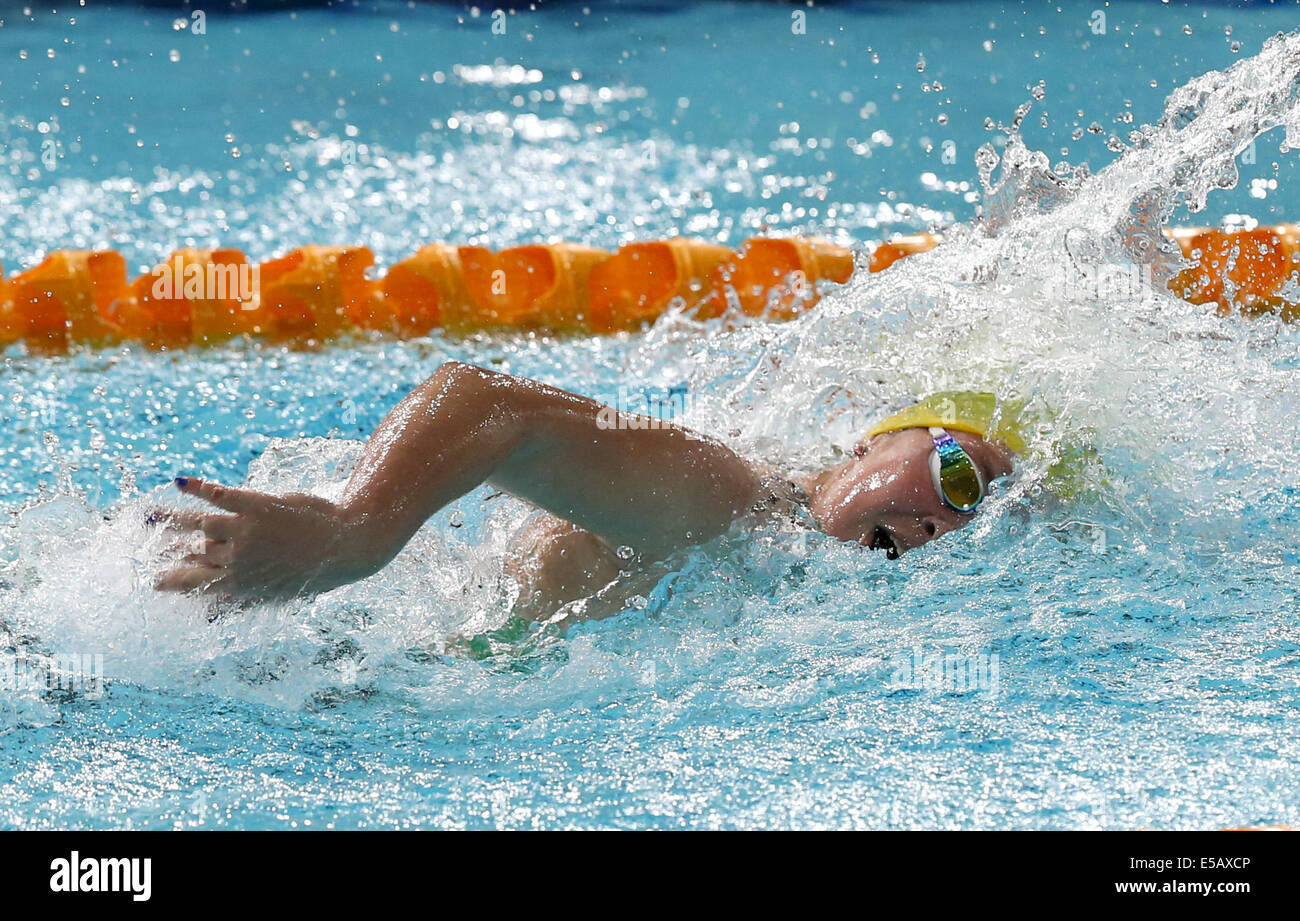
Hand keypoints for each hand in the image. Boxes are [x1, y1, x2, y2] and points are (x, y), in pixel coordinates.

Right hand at [150, 477, 376, 600]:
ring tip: (150, 515)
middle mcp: (238, 559)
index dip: (172, 581)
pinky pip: (221, 496)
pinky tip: (180, 482)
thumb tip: (212, 616)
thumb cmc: (315, 571)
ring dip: (172, 519)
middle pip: (192, 551)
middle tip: (143, 543)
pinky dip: (199, 489)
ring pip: (200, 525)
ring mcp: (246, 531)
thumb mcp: (277, 594)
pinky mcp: (258, 505)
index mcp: (241, 583)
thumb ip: (241, 602)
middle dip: (165, 548)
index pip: (195, 583)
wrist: (348, 545)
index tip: (153, 581)